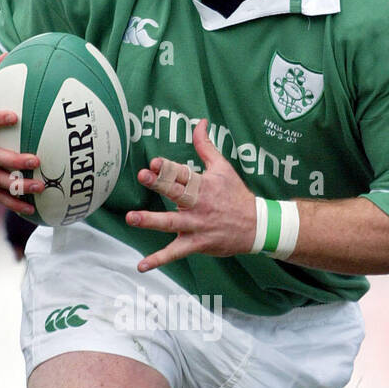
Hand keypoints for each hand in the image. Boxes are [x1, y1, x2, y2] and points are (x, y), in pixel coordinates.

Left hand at [126, 119, 257, 272]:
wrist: (256, 226)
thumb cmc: (236, 195)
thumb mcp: (222, 167)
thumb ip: (205, 145)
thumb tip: (199, 122)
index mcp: (203, 184)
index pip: (183, 173)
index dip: (167, 167)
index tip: (154, 163)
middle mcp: (198, 204)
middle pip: (177, 192)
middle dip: (160, 184)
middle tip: (143, 176)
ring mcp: (197, 225)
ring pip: (172, 222)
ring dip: (151, 221)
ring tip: (132, 218)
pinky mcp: (197, 243)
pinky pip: (175, 253)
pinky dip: (159, 260)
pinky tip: (142, 265)